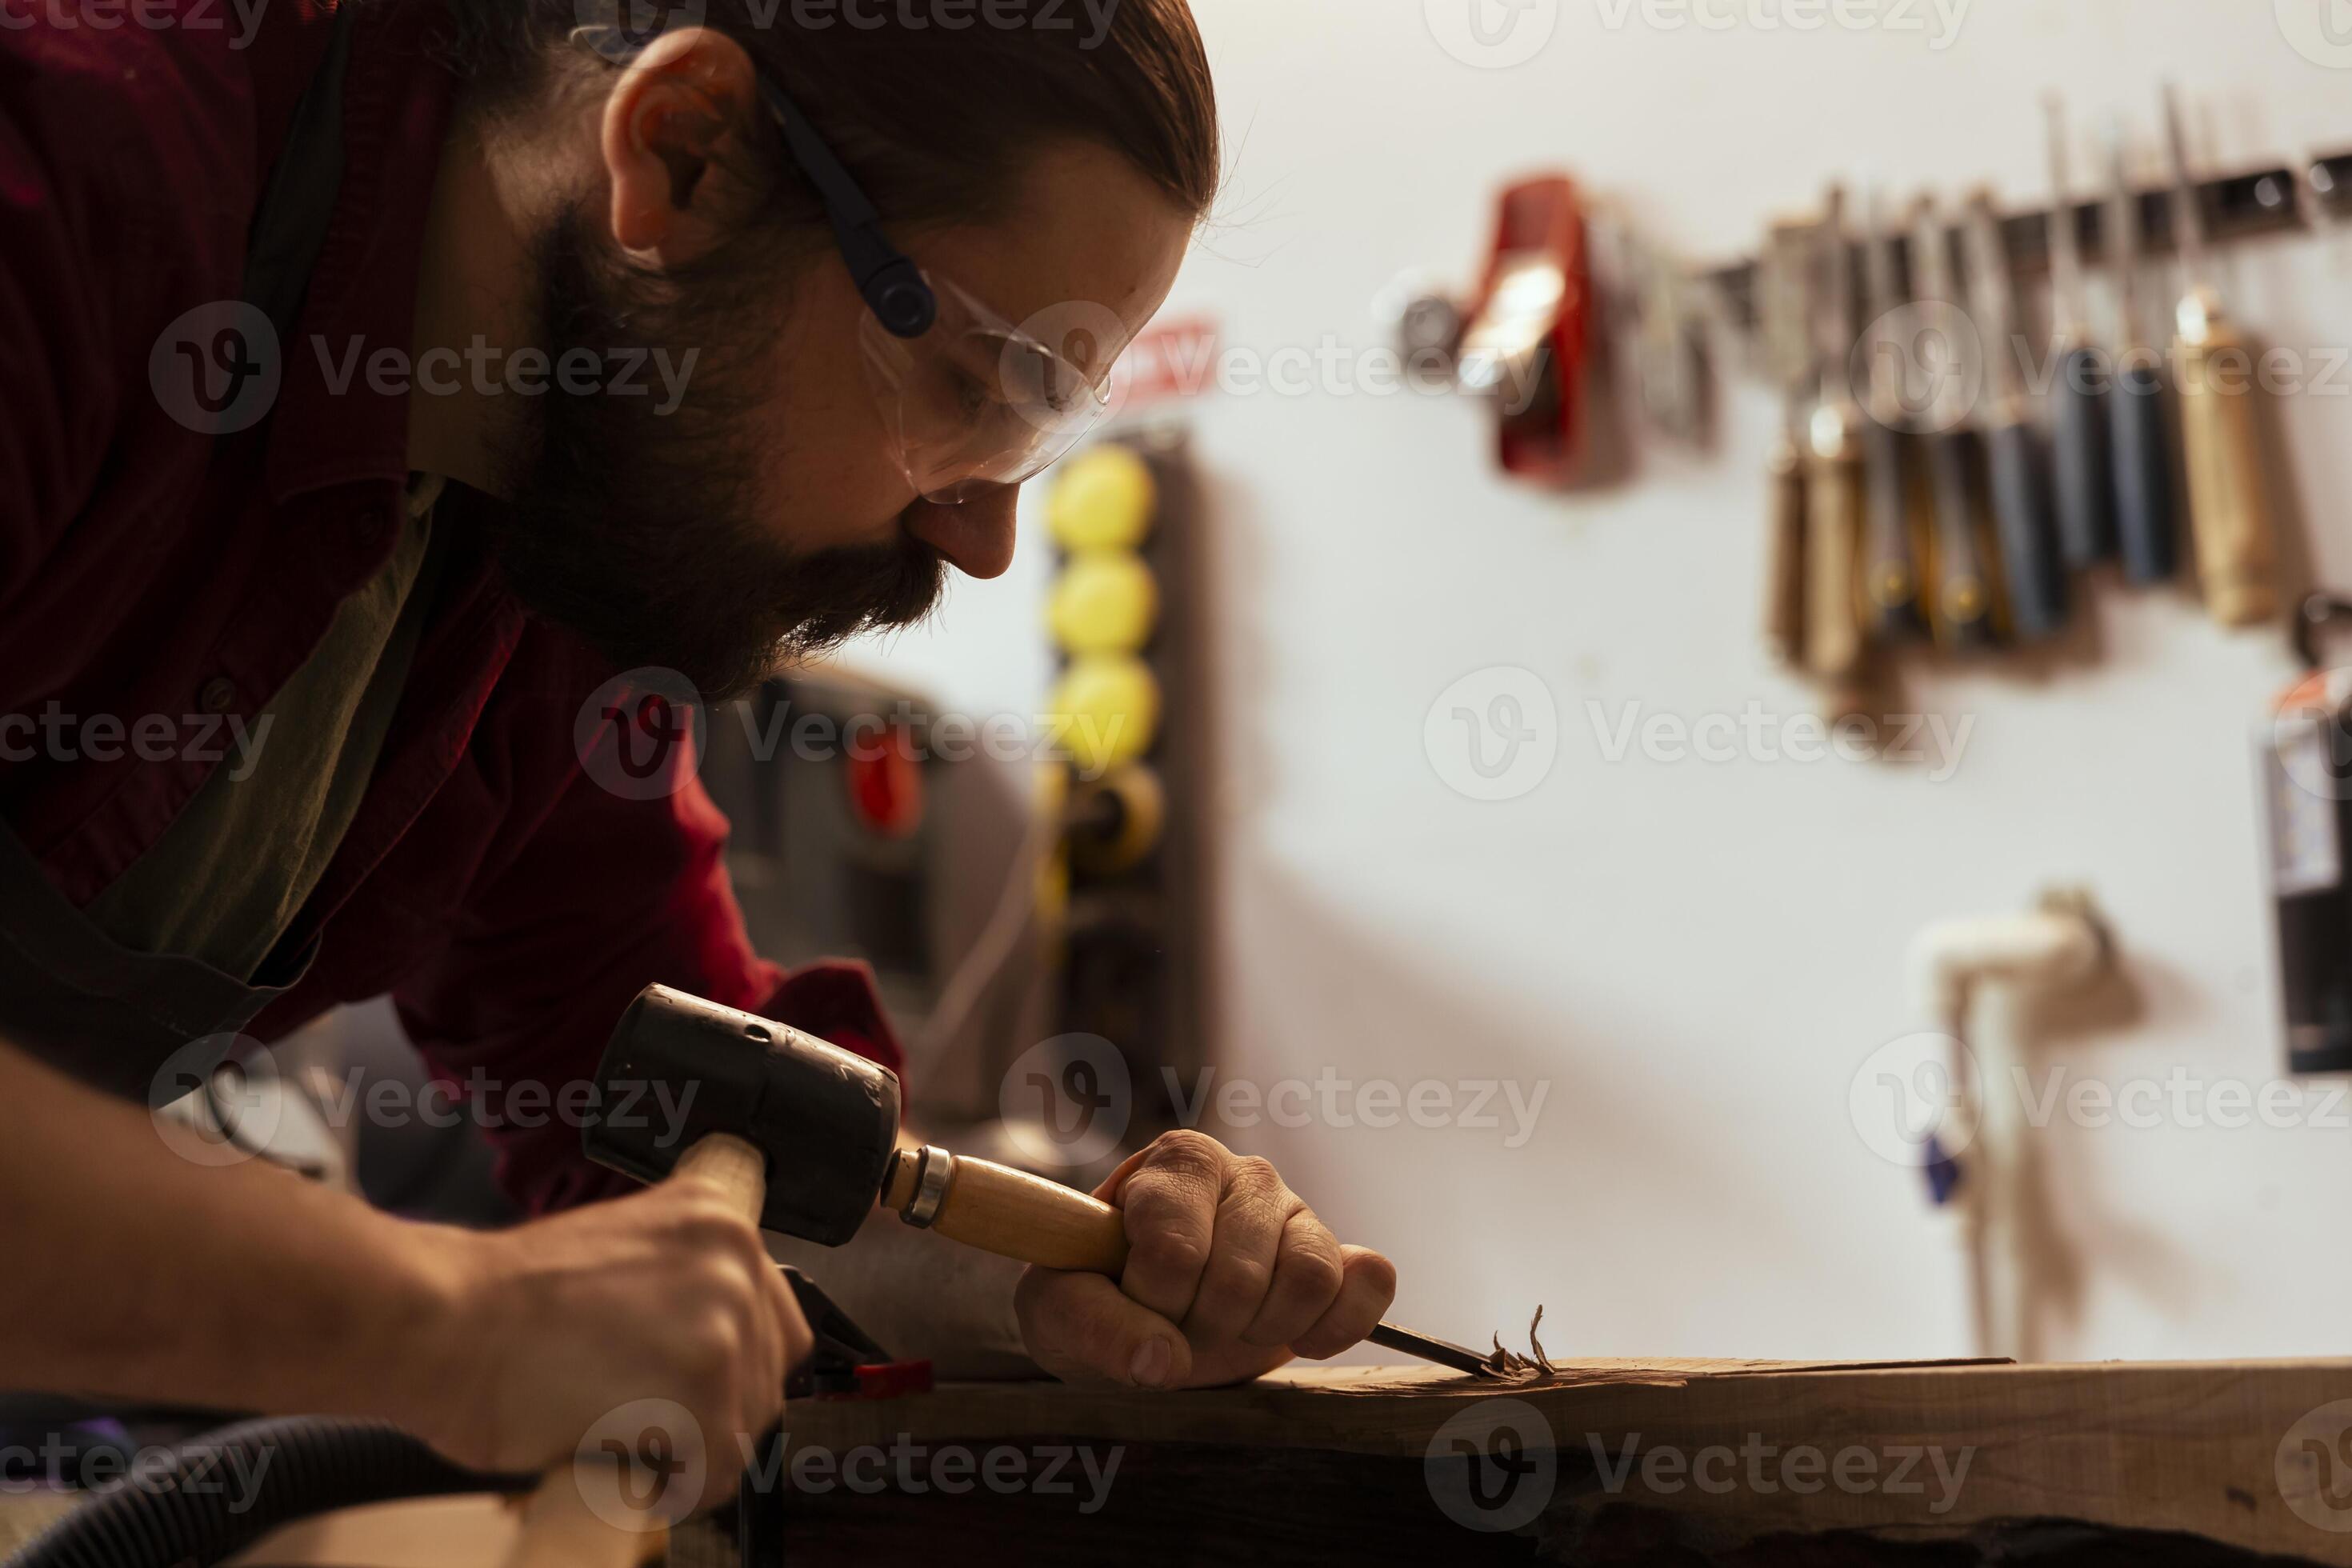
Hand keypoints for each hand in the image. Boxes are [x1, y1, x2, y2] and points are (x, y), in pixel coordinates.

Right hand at [394, 1180, 810, 1514]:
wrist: (443, 1321)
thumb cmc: (503, 1303)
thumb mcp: (625, 1259)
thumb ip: (683, 1289)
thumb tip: (718, 1353)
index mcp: (717, 1217)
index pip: (771, 1317)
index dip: (730, 1370)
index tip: (691, 1392)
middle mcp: (733, 1256)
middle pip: (767, 1374)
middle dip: (715, 1412)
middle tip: (651, 1425)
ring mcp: (724, 1320)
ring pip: (748, 1425)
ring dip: (692, 1450)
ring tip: (625, 1438)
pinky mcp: (704, 1386)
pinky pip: (719, 1470)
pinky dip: (679, 1489)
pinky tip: (630, 1469)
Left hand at [1013, 1130, 1394, 1388]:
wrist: (1142, 1314)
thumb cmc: (1095, 1295)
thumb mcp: (1058, 1310)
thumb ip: (1093, 1327)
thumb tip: (1161, 1361)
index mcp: (1177, 1163)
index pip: (1176, 1250)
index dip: (1152, 1304)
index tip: (1132, 1305)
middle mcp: (1245, 1173)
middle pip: (1241, 1275)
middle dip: (1201, 1327)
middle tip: (1178, 1324)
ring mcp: (1299, 1210)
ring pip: (1310, 1278)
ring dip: (1263, 1329)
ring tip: (1227, 1327)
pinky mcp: (1341, 1253)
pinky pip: (1371, 1283)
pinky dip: (1338, 1325)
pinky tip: (1295, 1338)